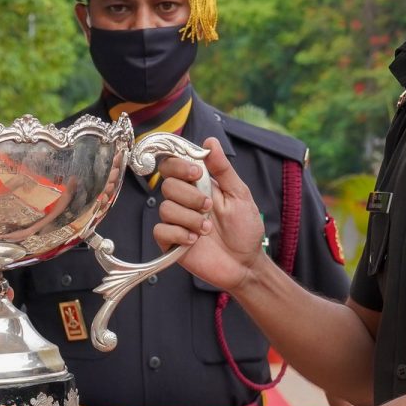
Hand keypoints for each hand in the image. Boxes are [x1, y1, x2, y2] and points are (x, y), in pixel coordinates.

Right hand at [154, 138, 266, 294]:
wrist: (245, 263)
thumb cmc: (245, 229)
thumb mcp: (239, 194)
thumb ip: (222, 169)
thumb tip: (210, 142)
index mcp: (198, 185)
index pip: (173, 166)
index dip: (178, 165)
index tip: (196, 173)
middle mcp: (184, 201)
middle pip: (167, 185)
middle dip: (190, 196)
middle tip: (209, 207)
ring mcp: (176, 221)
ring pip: (165, 208)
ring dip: (190, 218)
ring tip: (207, 229)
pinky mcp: (170, 242)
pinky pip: (160, 230)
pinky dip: (178, 234)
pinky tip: (194, 241)